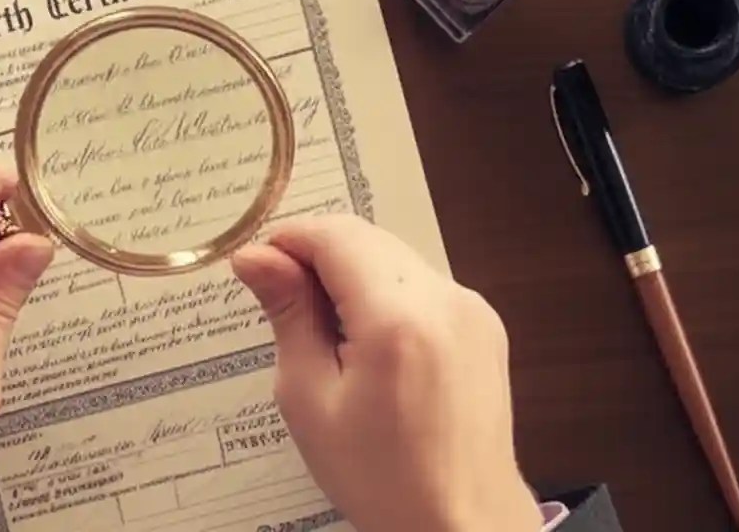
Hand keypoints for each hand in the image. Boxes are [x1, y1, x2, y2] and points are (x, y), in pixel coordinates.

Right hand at [230, 214, 541, 531]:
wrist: (461, 523)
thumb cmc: (379, 476)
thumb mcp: (310, 397)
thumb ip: (288, 314)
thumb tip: (255, 256)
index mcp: (398, 319)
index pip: (335, 236)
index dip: (289, 240)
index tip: (258, 268)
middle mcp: (445, 300)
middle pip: (366, 238)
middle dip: (317, 256)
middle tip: (283, 305)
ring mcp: (472, 309)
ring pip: (393, 256)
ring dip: (350, 273)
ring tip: (325, 334)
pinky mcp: (484, 324)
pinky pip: (421, 283)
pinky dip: (384, 292)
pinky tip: (366, 342)